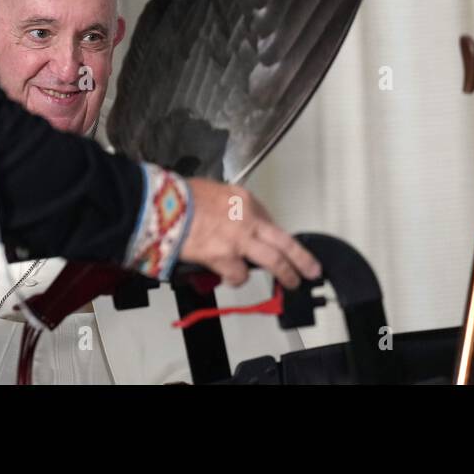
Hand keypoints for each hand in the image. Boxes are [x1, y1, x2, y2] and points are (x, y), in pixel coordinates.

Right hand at [179, 178, 320, 288]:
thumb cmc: (180, 197)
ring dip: (285, 275)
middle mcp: (248, 219)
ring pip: (274, 261)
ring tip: (290, 283)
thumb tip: (232, 220)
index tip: (281, 244)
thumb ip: (228, 206)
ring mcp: (238, 240)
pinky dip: (236, 278)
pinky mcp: (224, 258)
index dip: (276, 236)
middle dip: (302, 258)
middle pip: (284, 241)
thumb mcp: (213, 190)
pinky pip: (239, 275)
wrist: (162, 206)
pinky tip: (232, 276)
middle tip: (312, 269)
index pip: (270, 220)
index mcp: (244, 199)